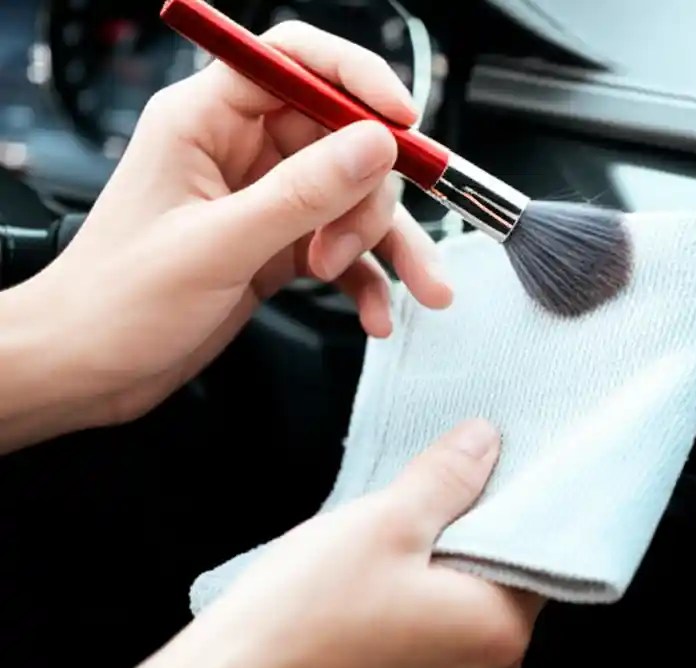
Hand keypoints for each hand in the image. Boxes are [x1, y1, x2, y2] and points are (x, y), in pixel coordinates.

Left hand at [15, 20, 450, 439]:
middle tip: (348, 244)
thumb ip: (302, 194)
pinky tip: (376, 314)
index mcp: (205, 121)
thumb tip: (374, 145)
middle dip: (369, 193)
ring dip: (381, 243)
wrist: (88, 370)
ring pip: (356, 196)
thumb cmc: (115, 302)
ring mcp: (265, 198)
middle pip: (343, 137)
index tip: (401, 120)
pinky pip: (349, 248)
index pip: (295, 62)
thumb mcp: (217, 245)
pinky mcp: (282, 245)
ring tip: (398, 289)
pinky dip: (371, 281)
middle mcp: (240, 150)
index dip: (355, 79)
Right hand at [67, 418, 543, 667]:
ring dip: (438, 574)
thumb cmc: (296, 622)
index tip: (488, 467)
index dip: (513, 504)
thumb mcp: (381, 523)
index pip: (540, 551)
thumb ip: (446, 479)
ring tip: (391, 539)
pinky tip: (371, 586)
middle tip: (429, 495)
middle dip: (471, 536)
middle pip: (503, 584)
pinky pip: (431, 645)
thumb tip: (485, 443)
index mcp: (498, 633)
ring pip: (463, 614)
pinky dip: (414, 611)